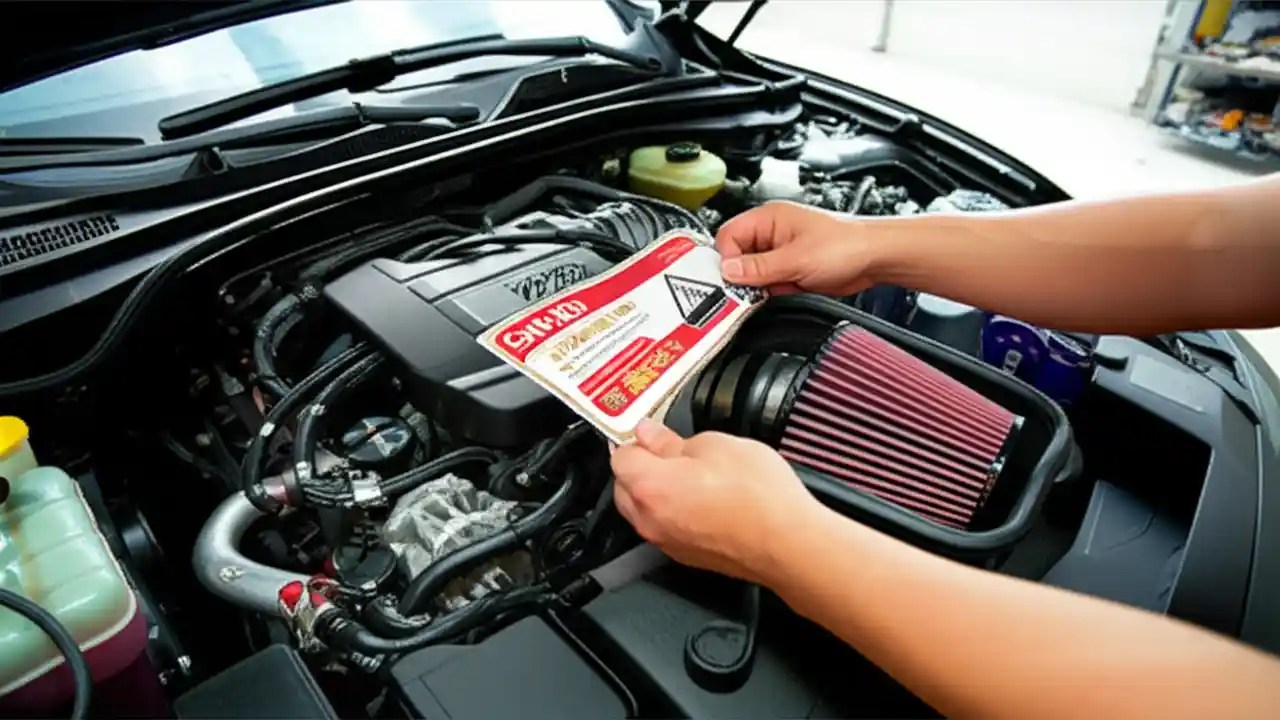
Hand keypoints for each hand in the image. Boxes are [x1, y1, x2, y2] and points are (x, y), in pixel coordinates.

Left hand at [610, 418, 824, 584]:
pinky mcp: (686, 556)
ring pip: (643, 509)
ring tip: (693, 476)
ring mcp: (666, 542)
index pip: (620, 457)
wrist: (788, 544)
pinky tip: (704, 501)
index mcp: (649, 486)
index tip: (656, 434)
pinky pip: (665, 527)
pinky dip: (673, 512)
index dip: (637, 440)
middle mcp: (649, 520)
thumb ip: (670, 441)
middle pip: (625, 486)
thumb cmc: (757, 495)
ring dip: (656, 491)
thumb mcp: (716, 445)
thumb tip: (648, 435)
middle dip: (641, 467)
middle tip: (674, 451)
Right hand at [716, 201, 880, 295]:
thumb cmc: (846, 246)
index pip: (729, 237)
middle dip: (744, 275)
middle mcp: (772, 233)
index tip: (734, 279)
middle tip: (752, 287)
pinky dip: (773, 291)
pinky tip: (786, 290)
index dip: (728, 259)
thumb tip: (729, 271)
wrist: (875, 259)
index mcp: (769, 218)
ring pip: (753, 272)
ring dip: (761, 284)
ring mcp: (781, 251)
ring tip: (778, 286)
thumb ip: (759, 267)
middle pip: (738, 256)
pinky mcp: (790, 269)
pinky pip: (769, 282)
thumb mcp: (796, 259)